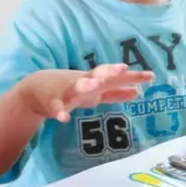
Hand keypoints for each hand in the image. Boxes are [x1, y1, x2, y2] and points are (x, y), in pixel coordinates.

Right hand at [19, 64, 154, 122]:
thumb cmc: (71, 88)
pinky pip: (57, 108)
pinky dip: (60, 112)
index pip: (116, 76)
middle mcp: (83, 82)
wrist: (35, 88)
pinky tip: (64, 118)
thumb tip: (138, 91)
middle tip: (122, 68)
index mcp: (95, 80)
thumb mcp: (95, 90)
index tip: (150, 76)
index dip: (133, 76)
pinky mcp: (53, 103)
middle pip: (98, 75)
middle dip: (109, 71)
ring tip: (95, 85)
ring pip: (77, 87)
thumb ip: (116, 92)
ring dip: (86, 85)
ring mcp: (67, 91)